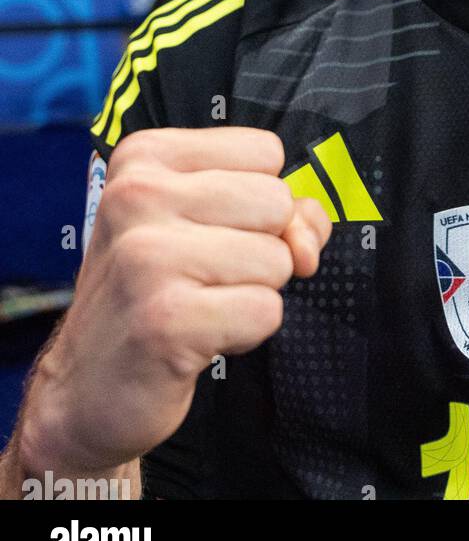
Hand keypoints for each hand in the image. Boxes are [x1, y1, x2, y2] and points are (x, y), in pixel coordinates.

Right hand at [19, 127, 330, 478]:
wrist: (88, 388)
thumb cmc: (151, 294)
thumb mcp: (204, 225)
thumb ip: (278, 210)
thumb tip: (308, 237)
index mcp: (145, 157)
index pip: (265, 152)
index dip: (258, 201)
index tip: (213, 232)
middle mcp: (138, 196)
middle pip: (277, 202)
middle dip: (261, 248)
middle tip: (205, 277)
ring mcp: (147, 257)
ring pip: (277, 258)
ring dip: (253, 293)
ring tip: (199, 306)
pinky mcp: (166, 319)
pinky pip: (266, 311)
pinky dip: (246, 333)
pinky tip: (198, 337)